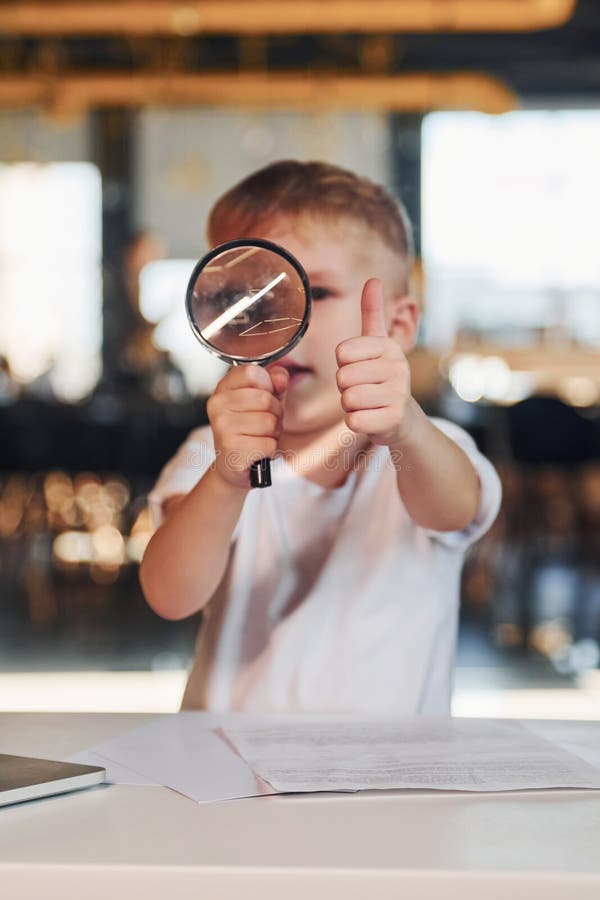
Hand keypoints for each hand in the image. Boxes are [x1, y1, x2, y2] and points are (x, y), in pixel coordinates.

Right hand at [207, 364, 287, 488]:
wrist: (233, 464)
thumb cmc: (251, 429)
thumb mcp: (265, 400)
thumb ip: (275, 383)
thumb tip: (281, 377)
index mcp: (223, 388)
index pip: (253, 371)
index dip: (268, 384)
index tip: (264, 396)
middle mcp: (217, 405)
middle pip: (265, 399)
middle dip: (275, 413)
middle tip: (264, 424)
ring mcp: (222, 427)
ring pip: (269, 422)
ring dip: (274, 433)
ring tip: (260, 436)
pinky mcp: (231, 449)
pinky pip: (268, 443)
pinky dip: (270, 449)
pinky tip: (257, 450)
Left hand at [335, 278, 413, 447]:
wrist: (404, 419)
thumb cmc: (383, 378)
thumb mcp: (379, 345)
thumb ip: (373, 313)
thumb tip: (373, 279)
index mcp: (389, 346)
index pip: (342, 352)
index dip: (344, 365)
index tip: (362, 369)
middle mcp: (398, 367)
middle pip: (343, 377)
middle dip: (347, 388)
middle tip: (366, 391)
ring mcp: (398, 394)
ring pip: (347, 399)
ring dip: (352, 406)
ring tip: (369, 404)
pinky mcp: (393, 420)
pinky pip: (353, 421)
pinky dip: (357, 423)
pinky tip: (373, 419)